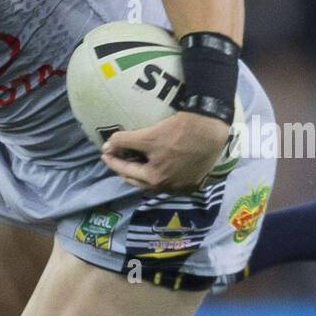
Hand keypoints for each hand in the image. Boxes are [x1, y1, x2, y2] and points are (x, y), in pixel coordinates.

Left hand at [101, 110, 230, 192]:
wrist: (211, 128)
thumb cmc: (179, 131)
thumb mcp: (148, 135)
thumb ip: (124, 141)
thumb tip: (106, 146)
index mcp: (154, 179)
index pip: (126, 170)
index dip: (113, 161)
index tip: (104, 154)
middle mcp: (167, 187)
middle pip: (139, 181)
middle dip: (126, 171)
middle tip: (117, 160)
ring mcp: (182, 186)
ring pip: (155, 183)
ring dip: (143, 175)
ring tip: (136, 164)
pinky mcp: (194, 180)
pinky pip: (171, 181)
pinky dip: (160, 175)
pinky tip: (158, 167)